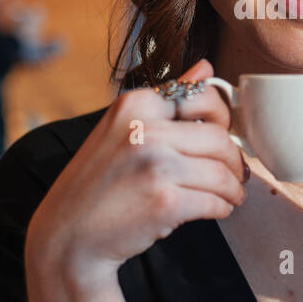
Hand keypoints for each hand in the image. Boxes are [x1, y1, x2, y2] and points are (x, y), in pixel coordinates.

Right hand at [26, 58, 248, 294]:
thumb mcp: (122, 128)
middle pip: (220, 138)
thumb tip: (205, 67)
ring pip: (222, 172)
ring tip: (230, 195)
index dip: (223, 118)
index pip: (203, 96)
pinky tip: (216, 209)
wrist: (67, 235)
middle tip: (235, 173)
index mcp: (135, 105)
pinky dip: (222, 208)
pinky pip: (215, 201)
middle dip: (234, 160)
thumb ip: (166, 99)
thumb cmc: (98, 183)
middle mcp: (145, 130)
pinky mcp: (165, 202)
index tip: (224, 135)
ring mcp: (155, 166)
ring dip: (234, 188)